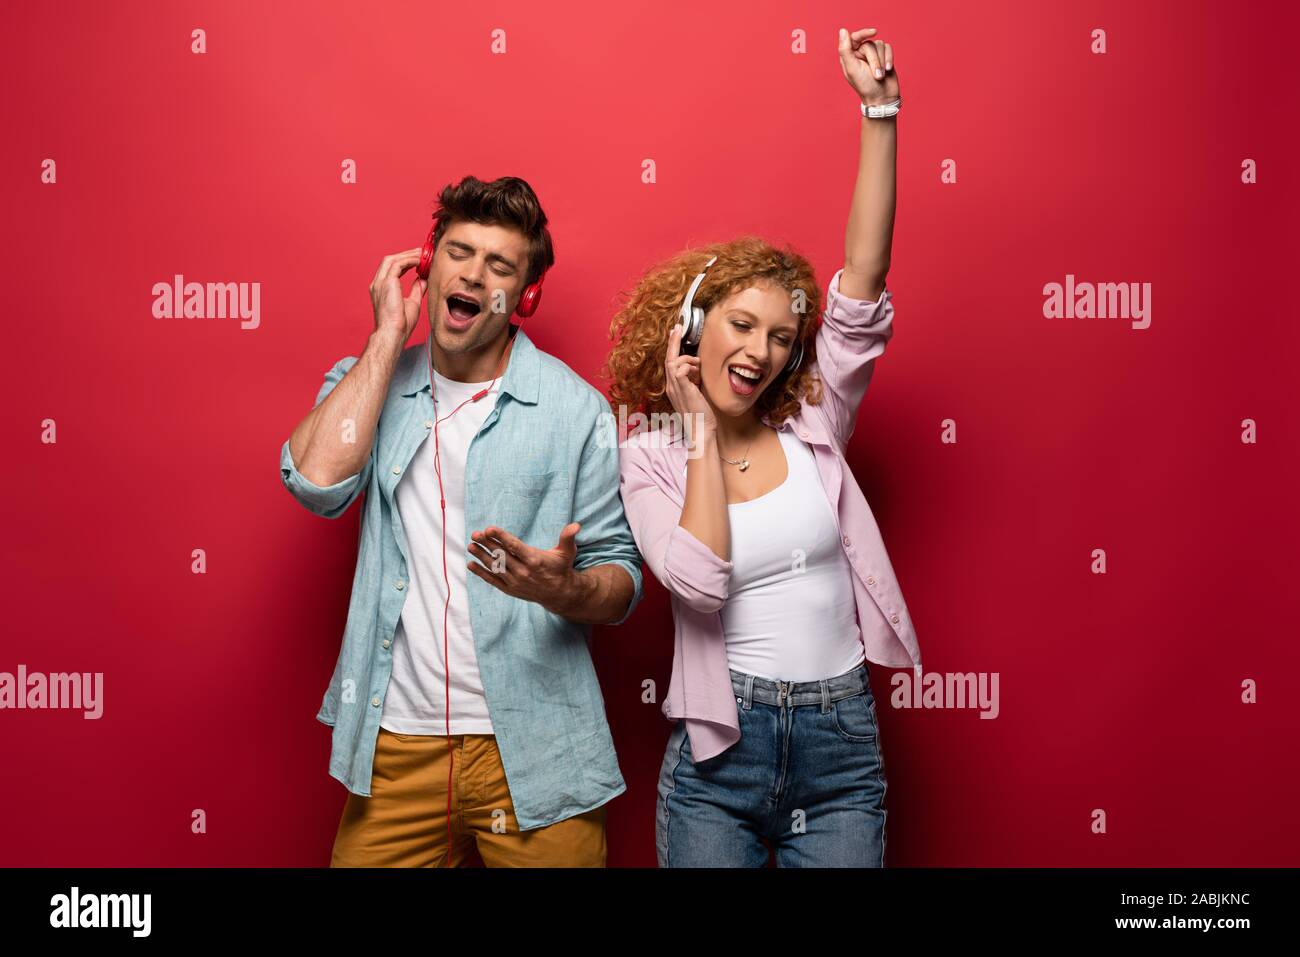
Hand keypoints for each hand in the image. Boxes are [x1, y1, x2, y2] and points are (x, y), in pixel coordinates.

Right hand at [369, 247, 427, 341]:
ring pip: (392, 259)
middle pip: (390, 260)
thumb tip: (422, 280)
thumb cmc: (400, 324)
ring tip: (421, 254)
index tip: (418, 260)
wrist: (393, 333)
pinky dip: (409, 260)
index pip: (391, 269)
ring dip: (407, 255)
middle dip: (405, 254)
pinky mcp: (386, 283)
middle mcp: (378, 284)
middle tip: (421, 252)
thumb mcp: (412, 302)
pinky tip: (419, 260)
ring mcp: (380, 283)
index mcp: (381, 289)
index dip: (405, 261)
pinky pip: (398, 264)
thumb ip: (416, 290)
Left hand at [467, 522, 586, 613]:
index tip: (488, 529)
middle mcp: (523, 572)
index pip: (514, 546)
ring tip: (471, 546)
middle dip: (487, 544)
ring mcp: (515, 582)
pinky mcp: (510, 589)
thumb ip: (568, 537)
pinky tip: (471, 564)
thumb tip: (576, 525)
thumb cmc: (561, 568)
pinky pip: (493, 580)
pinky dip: (481, 573)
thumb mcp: (567, 552)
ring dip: (481, 556)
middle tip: (475, 534)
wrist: (560, 594)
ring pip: (495, 567)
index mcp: (535, 560)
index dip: (500, 537)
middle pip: (502, 556)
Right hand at [664, 324, 716, 436]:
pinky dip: (689, 366)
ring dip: (687, 359)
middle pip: (668, 358)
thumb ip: (693, 379)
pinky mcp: (681, 389)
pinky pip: (679, 369)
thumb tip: (697, 367)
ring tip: (698, 365)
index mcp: (673, 387)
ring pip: (673, 362)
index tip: (675, 335)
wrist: (701, 429)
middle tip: (677, 327)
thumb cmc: (701, 413)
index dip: (672, 348)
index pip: (670, 363)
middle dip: (673, 342)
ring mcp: (674, 388)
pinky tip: (696, 373)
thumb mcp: (696, 392)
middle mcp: (671, 386)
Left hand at [837, 27, 898, 104]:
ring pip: (880, 45)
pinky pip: (888, 48)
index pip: (855, 37)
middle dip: (874, 60)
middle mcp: (860, 53)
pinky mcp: (884, 56)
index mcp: (849, 56)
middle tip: (876, 75)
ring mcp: (873, 54)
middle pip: (870, 44)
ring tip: (880, 75)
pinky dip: (889, 58)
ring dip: (882, 61)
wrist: (882, 97)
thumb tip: (843, 30)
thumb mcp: (852, 68)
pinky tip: (888, 69)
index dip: (863, 33)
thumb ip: (845, 50)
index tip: (873, 32)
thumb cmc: (865, 86)